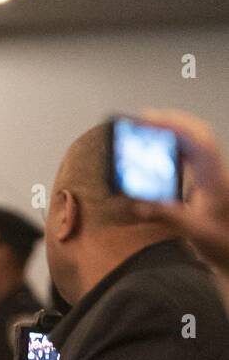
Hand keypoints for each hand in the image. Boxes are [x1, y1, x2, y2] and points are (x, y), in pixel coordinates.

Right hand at [133, 109, 228, 276]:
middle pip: (195, 132)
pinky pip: (191, 153)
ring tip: (146, 128)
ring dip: (171, 131)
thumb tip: (138, 202)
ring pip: (194, 140)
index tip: (146, 120)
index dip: (171, 126)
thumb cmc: (222, 241)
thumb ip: (168, 214)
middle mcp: (215, 169)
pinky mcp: (208, 179)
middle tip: (141, 118)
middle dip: (169, 121)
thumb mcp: (194, 231)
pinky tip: (159, 150)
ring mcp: (212, 172)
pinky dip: (174, 145)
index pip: (195, 140)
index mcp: (215, 176)